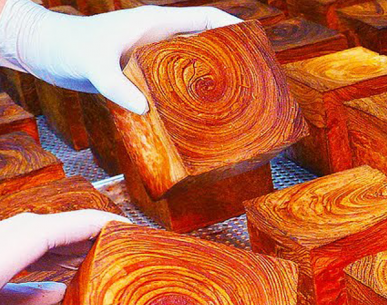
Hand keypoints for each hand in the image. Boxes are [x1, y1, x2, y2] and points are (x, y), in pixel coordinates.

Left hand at [0, 0, 239, 113]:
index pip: (206, 19)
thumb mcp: (92, 66)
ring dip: (213, 80)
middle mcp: (159, 38)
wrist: (45, 53)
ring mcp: (152, 57)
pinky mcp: (143, 75)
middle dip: (232, 58)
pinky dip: (190, 96)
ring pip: (194, 65)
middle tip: (254, 82)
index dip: (234, 29)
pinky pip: (177, 84)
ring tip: (235, 103)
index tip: (257, 44)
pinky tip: (199, 117)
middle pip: (207, 44)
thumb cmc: (67, 48)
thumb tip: (144, 109)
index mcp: (155, 24)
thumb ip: (116, 85)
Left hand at [0, 211, 127, 304]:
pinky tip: (46, 297)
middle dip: (79, 238)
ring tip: (95, 269)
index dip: (88, 224)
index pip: (45, 229)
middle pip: (33, 233)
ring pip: (13, 250)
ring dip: (53, 256)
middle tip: (121, 251)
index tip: (126, 227)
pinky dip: (25, 281)